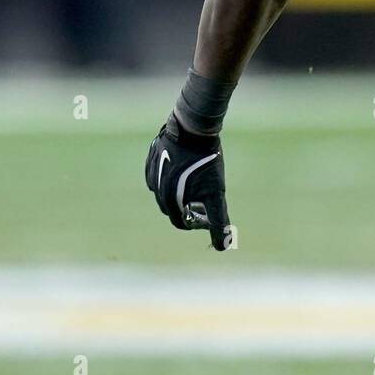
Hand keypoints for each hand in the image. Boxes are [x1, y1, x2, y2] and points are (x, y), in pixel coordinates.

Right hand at [144, 111, 232, 249]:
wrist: (195, 128)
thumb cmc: (206, 162)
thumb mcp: (216, 193)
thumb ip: (218, 220)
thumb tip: (223, 246)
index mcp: (168, 199)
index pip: (179, 222)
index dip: (194, 224)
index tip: (206, 218)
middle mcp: (155, 187)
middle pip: (171, 207)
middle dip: (186, 209)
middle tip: (202, 201)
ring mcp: (151, 170)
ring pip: (164, 189)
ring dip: (178, 192)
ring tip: (195, 184)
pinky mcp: (152, 155)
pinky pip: (159, 172)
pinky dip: (171, 176)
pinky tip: (184, 169)